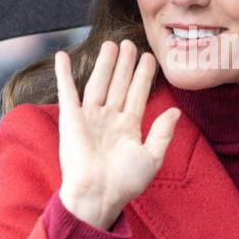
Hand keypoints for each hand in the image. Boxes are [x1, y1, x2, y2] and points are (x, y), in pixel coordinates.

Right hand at [55, 40, 180, 229]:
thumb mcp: (151, 158)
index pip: (138, 94)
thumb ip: (163, 133)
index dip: (144, 76)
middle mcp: (109, 119)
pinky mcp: (71, 119)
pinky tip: (62, 56)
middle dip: (125, 64)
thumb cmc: (125, 182)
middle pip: (119, 84)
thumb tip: (176, 112)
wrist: (97, 195)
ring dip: (104, 63)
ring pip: (99, 83)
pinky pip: (67, 91)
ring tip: (110, 44)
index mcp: (129, 127)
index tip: (150, 57)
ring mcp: (90, 117)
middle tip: (130, 43)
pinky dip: (63, 73)